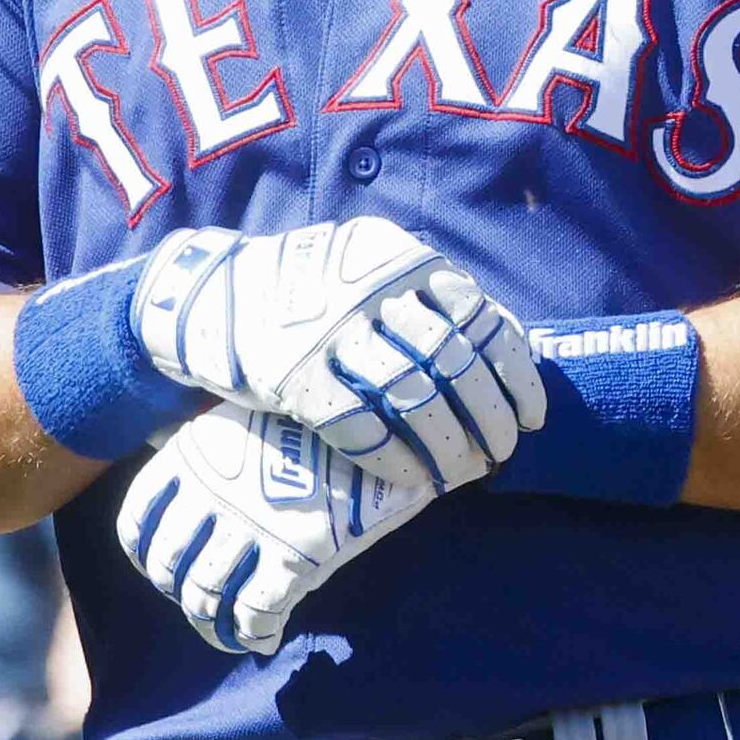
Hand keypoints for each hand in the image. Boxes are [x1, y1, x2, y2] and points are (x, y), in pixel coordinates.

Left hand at [122, 405, 433, 658]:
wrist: (387, 417)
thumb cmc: (317, 416)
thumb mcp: (246, 412)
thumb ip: (212, 446)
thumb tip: (181, 463)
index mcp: (191, 454)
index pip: (138, 522)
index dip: (146, 557)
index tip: (166, 570)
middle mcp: (209, 493)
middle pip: (170, 568)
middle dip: (182, 596)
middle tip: (204, 606)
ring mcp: (251, 527)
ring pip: (207, 597)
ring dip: (214, 627)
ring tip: (229, 636)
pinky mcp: (295, 556)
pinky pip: (257, 613)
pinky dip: (255, 635)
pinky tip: (265, 640)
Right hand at [131, 218, 544, 493]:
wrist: (208, 295)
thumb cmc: (308, 293)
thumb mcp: (368, 268)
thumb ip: (425, 296)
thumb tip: (499, 351)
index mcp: (400, 259)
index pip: (480, 317)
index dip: (515, 373)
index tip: (531, 416)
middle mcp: (369, 289)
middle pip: (453, 362)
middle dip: (489, 416)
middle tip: (502, 452)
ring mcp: (331, 331)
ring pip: (413, 398)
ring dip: (448, 445)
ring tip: (463, 473)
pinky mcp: (294, 375)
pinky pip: (359, 428)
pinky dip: (393, 460)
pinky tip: (411, 480)